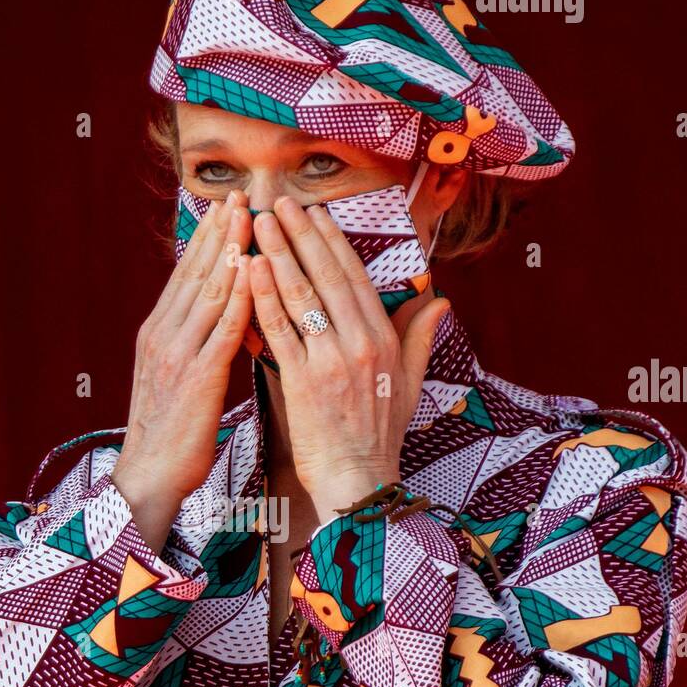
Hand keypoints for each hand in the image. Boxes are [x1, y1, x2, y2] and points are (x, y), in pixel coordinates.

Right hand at [112, 190, 252, 552]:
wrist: (148, 477)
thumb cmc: (172, 437)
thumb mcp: (180, 380)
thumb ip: (198, 346)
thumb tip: (223, 322)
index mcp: (159, 334)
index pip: (186, 276)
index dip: (207, 240)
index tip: (226, 208)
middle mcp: (164, 335)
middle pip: (196, 273)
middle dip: (219, 232)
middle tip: (240, 194)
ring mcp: (178, 353)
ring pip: (208, 291)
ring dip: (230, 250)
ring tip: (249, 215)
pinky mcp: (196, 377)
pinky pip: (222, 328)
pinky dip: (238, 296)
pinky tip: (253, 271)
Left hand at [248, 195, 449, 522]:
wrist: (357, 482)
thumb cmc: (379, 437)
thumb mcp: (409, 384)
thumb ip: (419, 338)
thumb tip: (439, 300)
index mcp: (384, 340)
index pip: (355, 278)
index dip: (332, 242)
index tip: (314, 214)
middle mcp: (360, 344)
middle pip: (326, 277)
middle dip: (300, 235)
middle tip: (277, 203)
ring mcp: (330, 361)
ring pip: (300, 296)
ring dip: (277, 255)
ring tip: (257, 226)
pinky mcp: (302, 382)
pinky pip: (279, 330)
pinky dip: (262, 298)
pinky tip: (248, 271)